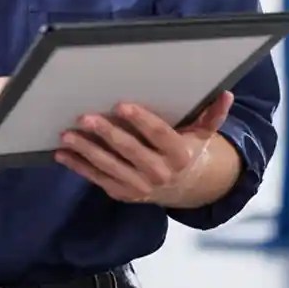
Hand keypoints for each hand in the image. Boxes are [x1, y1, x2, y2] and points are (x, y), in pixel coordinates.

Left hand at [55, 92, 233, 205]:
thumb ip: (211, 116)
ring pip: (109, 166)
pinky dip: (78, 167)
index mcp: (178, 154)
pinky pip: (97, 179)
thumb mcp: (202, 135)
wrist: (184, 189)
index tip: (121, 104)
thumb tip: (226, 94)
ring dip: (86, 151)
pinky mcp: (123, 193)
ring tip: (67, 135)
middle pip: (130, 151)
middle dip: (107, 134)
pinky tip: (62, 154)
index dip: (140, 120)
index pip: (158, 134)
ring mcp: (139, 186)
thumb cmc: (188, 150)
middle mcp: (159, 173)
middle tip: (85, 117)